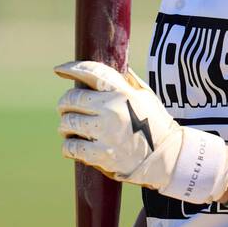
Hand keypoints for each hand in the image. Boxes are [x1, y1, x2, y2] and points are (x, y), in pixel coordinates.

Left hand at [54, 60, 227, 205]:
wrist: (168, 157)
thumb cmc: (156, 124)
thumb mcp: (146, 96)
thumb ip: (126, 82)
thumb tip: (109, 70)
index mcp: (122, 92)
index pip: (90, 72)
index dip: (71, 68)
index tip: (59, 70)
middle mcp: (111, 109)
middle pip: (71, 99)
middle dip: (65, 103)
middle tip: (67, 108)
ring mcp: (105, 132)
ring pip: (67, 123)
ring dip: (65, 125)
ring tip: (70, 128)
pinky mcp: (101, 155)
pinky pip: (71, 147)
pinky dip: (68, 146)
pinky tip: (73, 145)